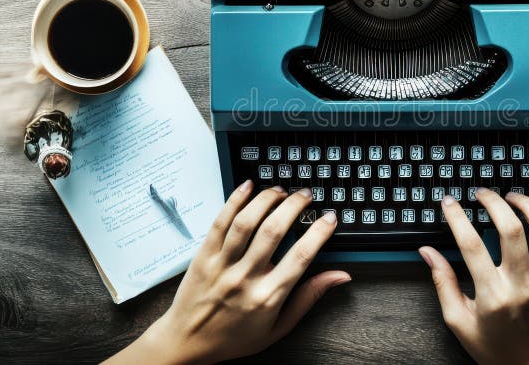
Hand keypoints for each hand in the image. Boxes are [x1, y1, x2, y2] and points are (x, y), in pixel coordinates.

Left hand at [107, 181, 349, 363]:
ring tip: (280, 190)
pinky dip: (235, 200)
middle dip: (294, 205)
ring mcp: (222, 265)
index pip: (300, 256)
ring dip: (267, 199)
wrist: (188, 342)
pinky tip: (248, 186)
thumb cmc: (235, 337)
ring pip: (246, 221)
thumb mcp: (279, 327)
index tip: (329, 218)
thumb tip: (340, 276)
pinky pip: (220, 222)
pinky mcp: (204, 255)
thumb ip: (309, 297)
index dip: (319, 232)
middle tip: (306, 195)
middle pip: (273, 230)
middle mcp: (245, 278)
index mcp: (268, 297)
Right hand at [419, 188, 528, 364]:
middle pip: (510, 228)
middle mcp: (522, 286)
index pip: (470, 245)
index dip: (457, 218)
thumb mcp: (460, 322)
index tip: (449, 204)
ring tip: (511, 197)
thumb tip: (428, 254)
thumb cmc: (498, 351)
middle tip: (481, 194)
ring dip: (526, 205)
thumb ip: (443, 284)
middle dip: (492, 202)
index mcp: (493, 297)